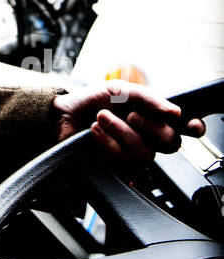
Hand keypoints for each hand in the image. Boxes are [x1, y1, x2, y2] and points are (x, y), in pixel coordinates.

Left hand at [53, 81, 205, 166]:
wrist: (63, 114)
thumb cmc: (92, 100)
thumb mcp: (121, 91)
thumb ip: (149, 99)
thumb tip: (176, 113)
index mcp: (155, 116)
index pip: (186, 127)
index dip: (194, 128)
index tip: (190, 125)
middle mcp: (149, 136)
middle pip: (171, 143)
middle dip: (150, 127)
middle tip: (130, 114)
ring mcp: (135, 152)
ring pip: (146, 154)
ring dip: (121, 132)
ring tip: (102, 117)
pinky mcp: (118, 166)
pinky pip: (125, 162)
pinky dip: (109, 143)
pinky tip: (96, 131)